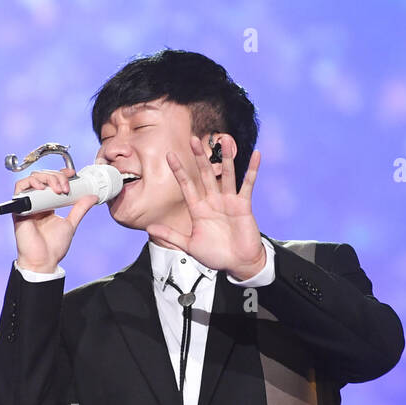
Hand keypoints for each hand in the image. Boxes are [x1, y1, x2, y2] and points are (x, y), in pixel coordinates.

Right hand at [10, 166, 98, 271]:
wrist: (43, 260)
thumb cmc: (53, 247)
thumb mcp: (71, 223)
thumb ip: (80, 209)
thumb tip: (92, 196)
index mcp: (47, 204)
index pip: (52, 181)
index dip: (60, 174)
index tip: (72, 174)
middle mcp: (36, 202)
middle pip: (43, 177)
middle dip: (56, 176)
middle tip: (66, 187)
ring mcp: (27, 204)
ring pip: (32, 179)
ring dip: (46, 178)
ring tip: (57, 189)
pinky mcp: (18, 208)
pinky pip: (19, 187)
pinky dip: (30, 183)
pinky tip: (41, 187)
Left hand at [147, 137, 264, 278]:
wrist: (238, 264)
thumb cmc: (215, 255)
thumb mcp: (189, 245)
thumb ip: (171, 235)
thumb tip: (149, 228)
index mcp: (198, 209)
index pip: (187, 185)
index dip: (178, 170)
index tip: (169, 155)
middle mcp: (213, 201)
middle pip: (205, 174)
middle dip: (199, 157)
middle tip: (192, 138)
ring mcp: (229, 201)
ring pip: (227, 174)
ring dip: (226, 158)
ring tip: (224, 139)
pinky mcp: (244, 205)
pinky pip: (248, 184)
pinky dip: (252, 170)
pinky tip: (256, 154)